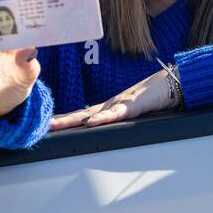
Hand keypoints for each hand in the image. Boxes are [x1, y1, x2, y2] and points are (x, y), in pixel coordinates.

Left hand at [49, 69, 178, 132]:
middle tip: (42, 125)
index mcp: (108, 107)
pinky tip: (89, 122)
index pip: (81, 115)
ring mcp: (118, 105)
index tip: (48, 124)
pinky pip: (113, 114)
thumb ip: (119, 118)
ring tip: (55, 124)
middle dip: (61, 121)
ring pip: (90, 114)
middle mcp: (109, 105)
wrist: (170, 85)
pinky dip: (101, 118)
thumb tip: (107, 127)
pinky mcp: (131, 107)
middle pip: (80, 115)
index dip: (64, 119)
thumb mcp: (132, 111)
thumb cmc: (153, 97)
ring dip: (71, 120)